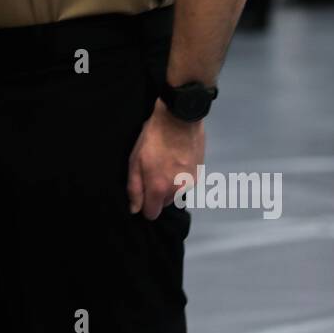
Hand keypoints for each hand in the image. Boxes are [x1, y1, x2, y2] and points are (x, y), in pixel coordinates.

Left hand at [127, 100, 204, 220]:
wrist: (180, 119)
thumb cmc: (153, 138)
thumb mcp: (135, 161)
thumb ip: (135, 188)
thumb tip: (135, 209)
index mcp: (160, 189)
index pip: (152, 213)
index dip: (144, 205)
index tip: (141, 193)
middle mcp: (177, 191)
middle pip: (164, 203)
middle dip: (157, 193)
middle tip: (152, 171)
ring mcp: (191, 182)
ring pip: (175, 193)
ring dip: (169, 184)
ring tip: (165, 163)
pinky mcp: (199, 173)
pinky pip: (185, 182)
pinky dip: (180, 176)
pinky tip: (176, 159)